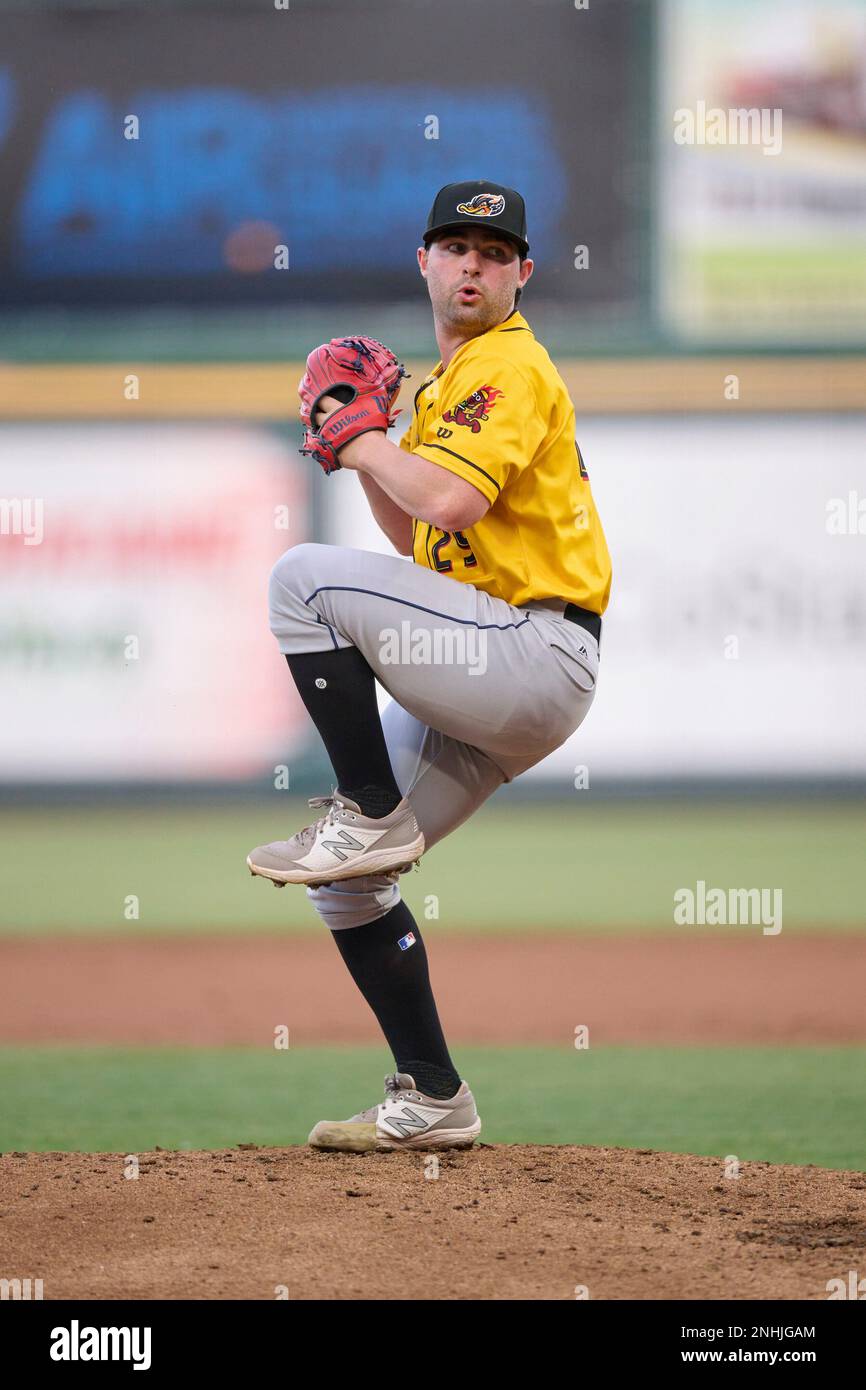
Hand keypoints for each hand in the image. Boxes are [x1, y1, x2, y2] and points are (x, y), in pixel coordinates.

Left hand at [298, 335, 406, 475]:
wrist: (370, 451)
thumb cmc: (374, 426)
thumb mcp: (377, 405)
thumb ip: (377, 393)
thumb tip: (391, 375)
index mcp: (337, 408)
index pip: (323, 399)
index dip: (322, 399)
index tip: (321, 400)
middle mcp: (328, 421)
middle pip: (315, 414)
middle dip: (314, 413)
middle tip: (315, 413)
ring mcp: (326, 436)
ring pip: (315, 430)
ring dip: (316, 428)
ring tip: (319, 429)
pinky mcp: (327, 450)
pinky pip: (318, 446)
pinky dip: (319, 444)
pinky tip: (322, 445)